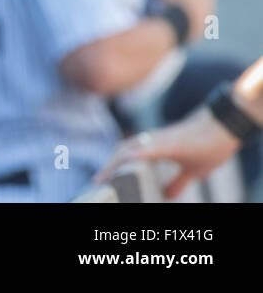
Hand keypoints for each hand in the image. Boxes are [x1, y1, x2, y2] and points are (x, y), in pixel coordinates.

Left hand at [95, 106, 241, 199]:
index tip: (103, 181)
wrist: (224, 127)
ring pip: (128, 150)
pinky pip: (147, 149)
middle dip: (109, 167)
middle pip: (122, 152)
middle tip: (98, 183)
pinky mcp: (170, 142)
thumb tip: (168, 196)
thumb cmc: (209, 146)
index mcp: (155, 148)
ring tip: (102, 179)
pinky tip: (124, 162)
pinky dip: (134, 156)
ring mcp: (159, 140)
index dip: (113, 167)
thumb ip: (178, 182)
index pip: (127, 157)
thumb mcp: (193, 171)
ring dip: (114, 164)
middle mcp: (152, 142)